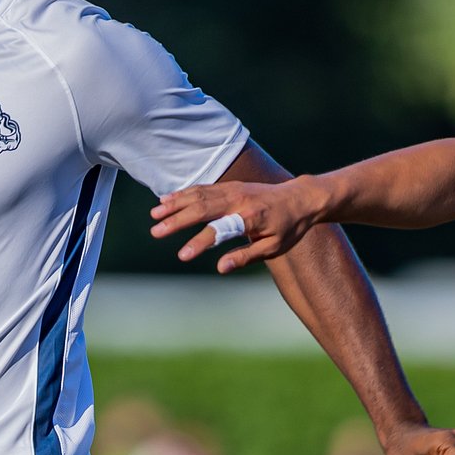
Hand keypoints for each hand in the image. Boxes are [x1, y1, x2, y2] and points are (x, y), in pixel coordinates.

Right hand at [150, 175, 328, 272]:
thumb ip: (246, 256)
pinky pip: (202, 188)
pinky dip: (183, 193)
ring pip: (199, 195)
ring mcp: (233, 189)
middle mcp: (240, 200)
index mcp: (252, 218)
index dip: (200, 243)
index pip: (221, 231)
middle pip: (203, 209)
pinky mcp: (230, 185)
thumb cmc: (288, 227)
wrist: (300, 198)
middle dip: (177, 221)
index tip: (183, 256)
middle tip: (156, 232)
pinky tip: (166, 200)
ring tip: (154, 215)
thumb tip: (221, 268)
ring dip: (175, 204)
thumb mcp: (274, 248)